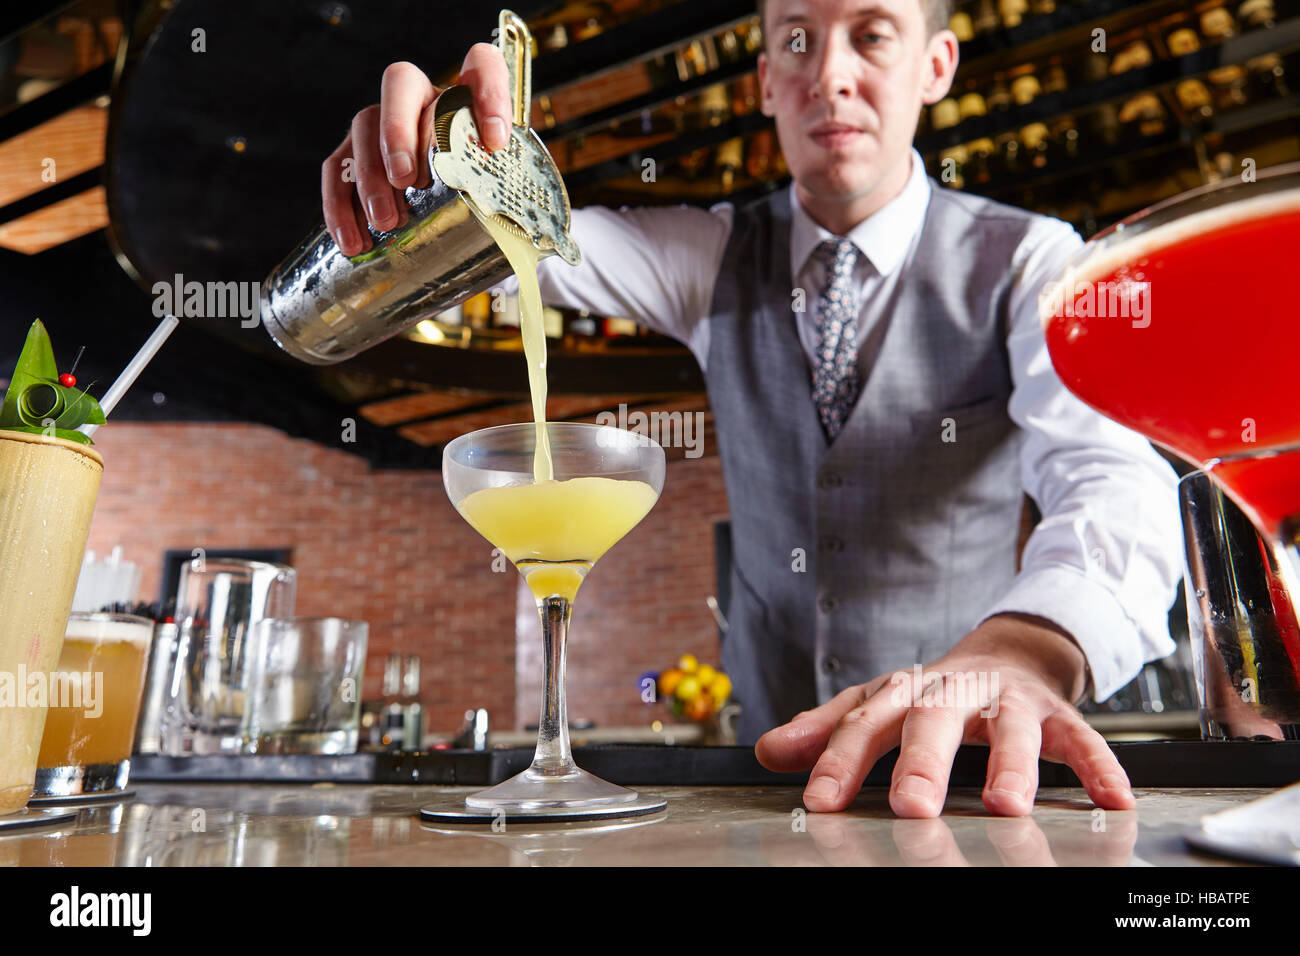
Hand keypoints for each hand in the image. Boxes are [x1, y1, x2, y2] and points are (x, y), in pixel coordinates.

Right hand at [320, 44, 512, 255]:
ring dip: (372, 176)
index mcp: (467, 104)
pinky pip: (337, 169)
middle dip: (400, 130)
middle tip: (408, 180)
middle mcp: (424, 102)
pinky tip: (353, 241)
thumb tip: (530, 251)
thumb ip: (509, 210)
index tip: (496, 140)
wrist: (459, 223)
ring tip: (387, 221)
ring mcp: (384, 124)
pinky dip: (339, 206)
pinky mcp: (355, 154)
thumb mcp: (502, 205)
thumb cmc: (482, 207)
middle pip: (402, 84)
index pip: (480, 67)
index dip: (488, 92)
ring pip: (364, 125)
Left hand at [754, 613, 1135, 817]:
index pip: (864, 726)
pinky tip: (1110, 798)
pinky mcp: (1054, 712)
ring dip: (1010, 765)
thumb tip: (767, 750)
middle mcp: (952, 692)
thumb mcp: (875, 706)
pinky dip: (1097, 765)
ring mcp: (1006, 701)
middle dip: (923, 764)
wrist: (1003, 655)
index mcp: (902, 693)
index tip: (820, 801)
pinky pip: (1079, 738)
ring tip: (1006, 805)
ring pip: (1010, 728)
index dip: (839, 762)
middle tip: (912, 807)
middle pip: (933, 721)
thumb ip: (824, 730)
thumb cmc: (929, 695)